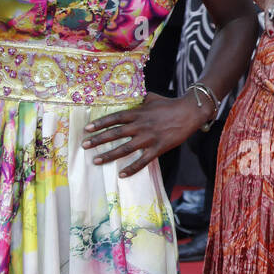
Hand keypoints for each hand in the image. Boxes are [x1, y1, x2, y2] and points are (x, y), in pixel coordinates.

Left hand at [80, 91, 206, 176]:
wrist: (189, 112)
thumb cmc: (170, 104)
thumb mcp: (151, 98)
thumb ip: (138, 100)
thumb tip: (129, 98)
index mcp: (138, 113)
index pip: (114, 118)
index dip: (100, 123)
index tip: (87, 129)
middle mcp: (140, 126)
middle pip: (115, 133)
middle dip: (98, 140)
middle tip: (84, 146)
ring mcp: (149, 138)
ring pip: (125, 148)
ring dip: (109, 155)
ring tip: (96, 161)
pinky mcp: (158, 148)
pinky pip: (142, 161)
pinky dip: (132, 169)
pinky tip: (121, 175)